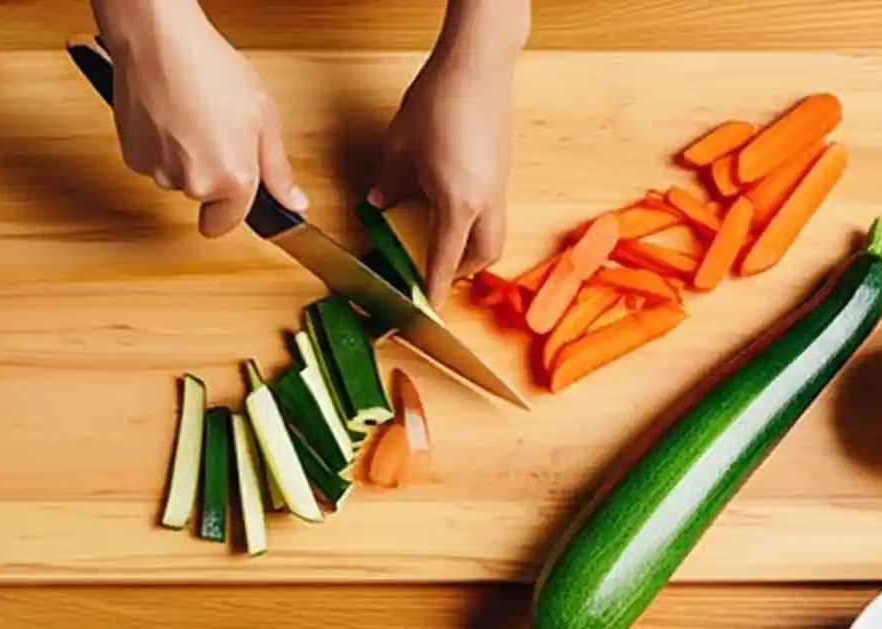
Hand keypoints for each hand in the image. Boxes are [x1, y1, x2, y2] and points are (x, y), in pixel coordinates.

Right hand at [93, 0, 307, 236]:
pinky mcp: (133, 157)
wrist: (160, 42)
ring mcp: (160, 172)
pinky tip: (169, 116)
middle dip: (211, 171)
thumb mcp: (264, 118)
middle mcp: (195, 183)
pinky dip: (160, 146)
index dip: (232, 207)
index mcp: (234, 178)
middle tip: (217, 129)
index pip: (226, 223)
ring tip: (193, 116)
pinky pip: (153, 162)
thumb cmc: (212, 70)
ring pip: (177, 177)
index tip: (234, 194)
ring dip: (185, 157)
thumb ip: (278, 169)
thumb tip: (294, 203)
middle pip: (203, 196)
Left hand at [368, 0, 529, 306]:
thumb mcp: (401, 147)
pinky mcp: (503, 167)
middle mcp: (486, 202)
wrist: (478, 64)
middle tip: (437, 274)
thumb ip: (389, 183)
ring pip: (494, 234)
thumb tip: (378, 204)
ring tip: (446, 243)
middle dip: (463, 272)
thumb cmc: (441, 100)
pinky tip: (453, 203)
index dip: (434, 290)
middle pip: (483, 255)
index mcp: (458, 205)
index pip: (445, 262)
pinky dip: (477, 220)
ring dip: (473, 247)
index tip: (426, 311)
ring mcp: (500, 184)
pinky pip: (494, 209)